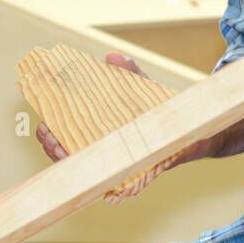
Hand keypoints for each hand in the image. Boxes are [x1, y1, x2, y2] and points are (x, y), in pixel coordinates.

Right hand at [32, 52, 198, 202]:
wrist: (199, 129)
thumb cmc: (164, 108)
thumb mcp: (144, 88)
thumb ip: (130, 73)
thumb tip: (113, 57)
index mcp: (98, 129)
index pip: (64, 133)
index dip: (49, 133)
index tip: (44, 127)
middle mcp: (103, 149)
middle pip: (67, 154)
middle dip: (54, 149)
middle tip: (52, 141)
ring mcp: (117, 163)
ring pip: (84, 170)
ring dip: (70, 164)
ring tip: (64, 154)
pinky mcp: (138, 176)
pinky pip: (115, 185)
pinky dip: (100, 180)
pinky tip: (90, 174)